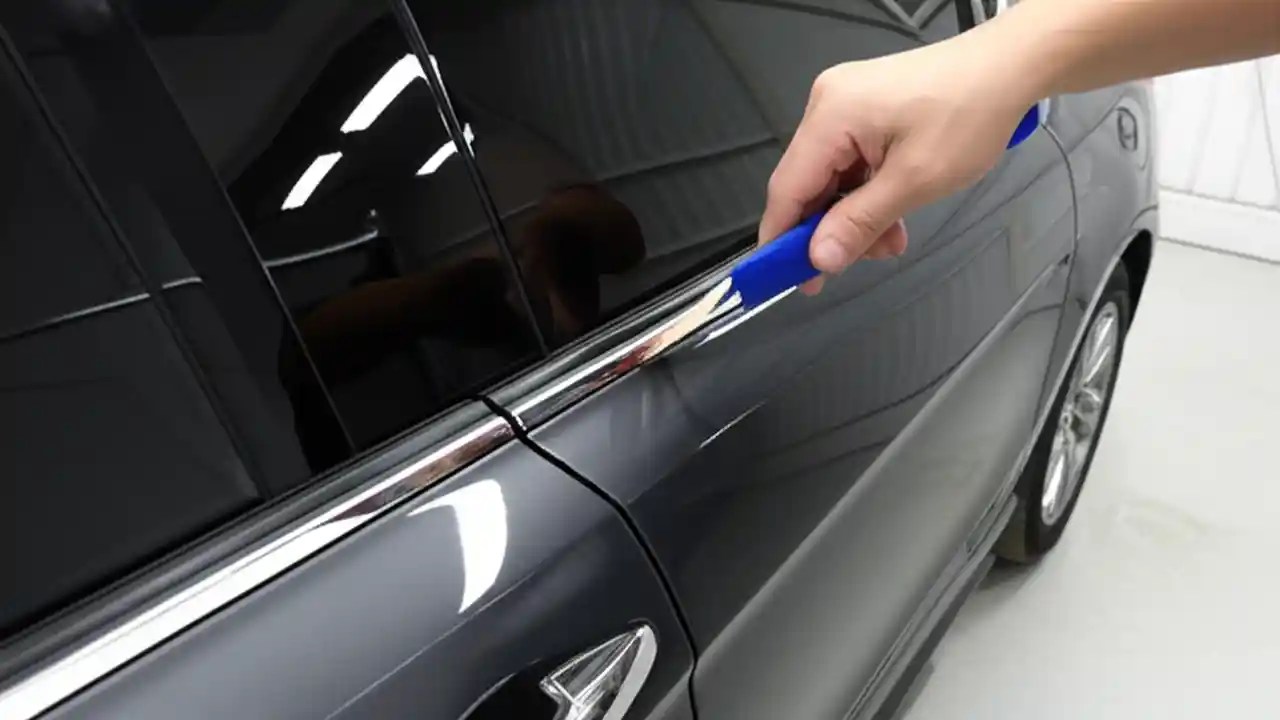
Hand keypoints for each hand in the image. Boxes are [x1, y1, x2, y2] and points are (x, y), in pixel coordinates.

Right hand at [759, 34, 1036, 293]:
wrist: (1008, 69)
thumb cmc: (971, 111)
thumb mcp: (914, 182)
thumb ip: (859, 223)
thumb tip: (820, 257)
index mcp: (832, 115)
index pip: (787, 188)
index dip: (781, 238)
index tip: (784, 277)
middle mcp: (829, 104)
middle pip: (807, 185)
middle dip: (829, 229)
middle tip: (848, 265)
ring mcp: (845, 104)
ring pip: (831, 178)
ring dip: (854, 216)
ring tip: (889, 240)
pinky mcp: (864, 109)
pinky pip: (849, 162)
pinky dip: (866, 193)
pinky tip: (890, 215)